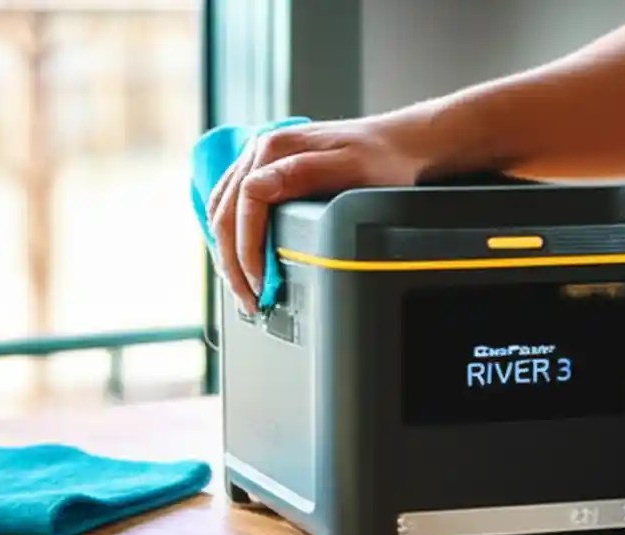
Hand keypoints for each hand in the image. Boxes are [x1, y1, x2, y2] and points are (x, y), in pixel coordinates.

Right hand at [204, 113, 434, 313]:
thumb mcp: (350, 168)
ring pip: (223, 210)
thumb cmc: (384, 159)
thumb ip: (301, 175)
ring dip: (228, 253)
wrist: (402, 143)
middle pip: (225, 212)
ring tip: (244, 288)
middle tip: (250, 300)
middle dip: (233, 263)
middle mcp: (263, 151)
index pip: (241, 205)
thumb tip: (257, 188)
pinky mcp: (269, 170)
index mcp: (277, 149)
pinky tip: (241, 257)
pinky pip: (234, 205)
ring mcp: (263, 160)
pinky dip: (232, 236)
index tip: (260, 282)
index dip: (245, 250)